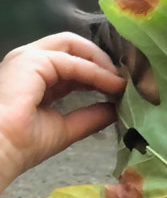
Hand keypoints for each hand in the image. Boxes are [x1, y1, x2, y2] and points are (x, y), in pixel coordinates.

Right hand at [0, 33, 124, 189]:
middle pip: (72, 45)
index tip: (120, 85)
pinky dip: (96, 71)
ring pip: (73, 46)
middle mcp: (29, 62)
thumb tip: (114, 109)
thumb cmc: (23, 144)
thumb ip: (90, 116)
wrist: (1, 152)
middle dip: (101, 58)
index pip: (71, 62)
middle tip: (123, 77)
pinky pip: (73, 61)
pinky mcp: (32, 61)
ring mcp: (28, 58)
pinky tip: (112, 84)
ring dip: (102, 62)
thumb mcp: (66, 128)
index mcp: (34, 77)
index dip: (97, 70)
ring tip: (121, 81)